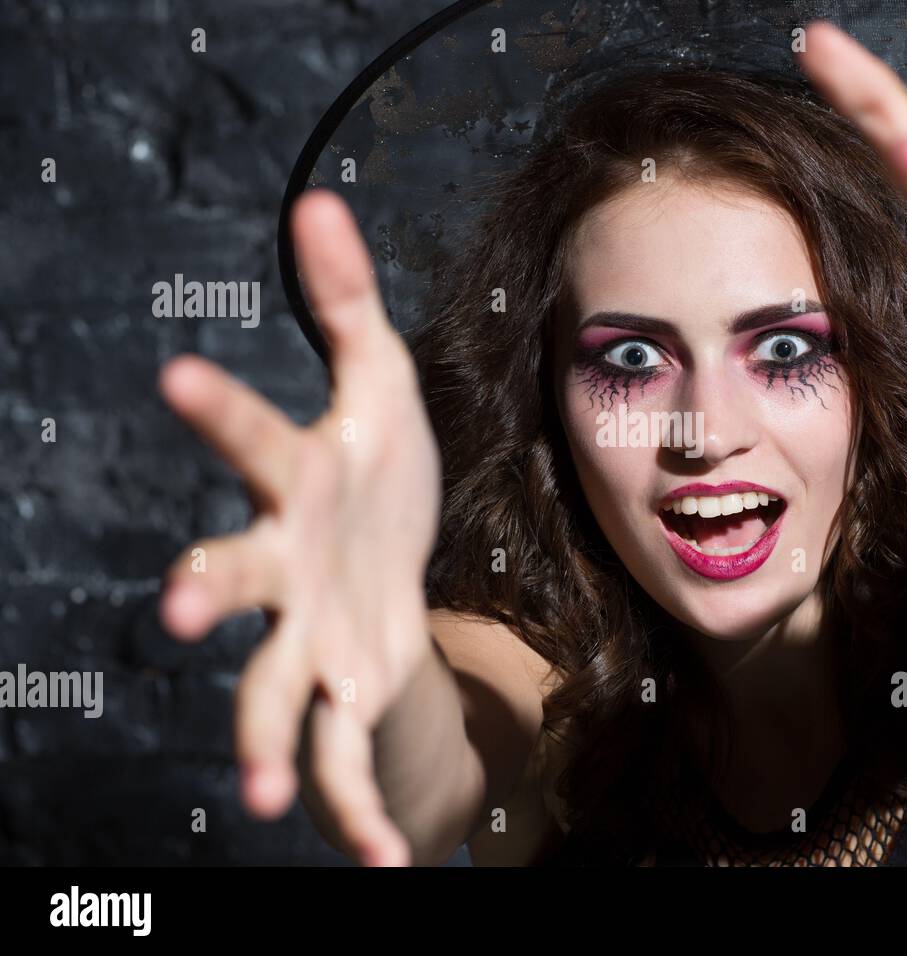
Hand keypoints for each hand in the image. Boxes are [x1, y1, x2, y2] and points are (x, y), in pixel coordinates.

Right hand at [158, 190, 440, 865]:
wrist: (391, 562)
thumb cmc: (375, 470)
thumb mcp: (377, 379)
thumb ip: (345, 300)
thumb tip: (320, 197)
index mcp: (300, 481)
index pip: (256, 443)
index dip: (219, 412)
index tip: (179, 373)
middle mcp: (288, 566)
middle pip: (237, 577)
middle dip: (210, 588)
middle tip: (183, 606)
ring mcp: (310, 637)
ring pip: (270, 687)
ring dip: (264, 733)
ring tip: (259, 788)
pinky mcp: (346, 692)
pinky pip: (345, 756)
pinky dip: (360, 812)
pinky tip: (388, 861)